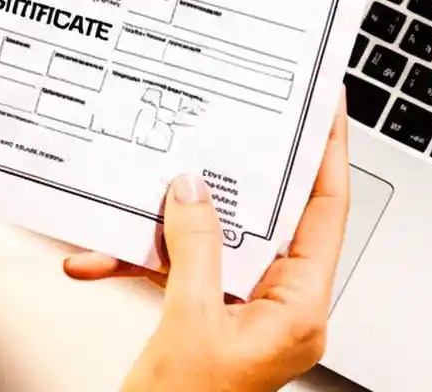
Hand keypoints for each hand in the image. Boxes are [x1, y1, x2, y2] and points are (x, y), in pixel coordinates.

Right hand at [64, 99, 349, 391]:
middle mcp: (280, 309)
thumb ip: (194, 247)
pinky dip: (142, 261)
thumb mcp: (187, 322)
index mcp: (299, 310)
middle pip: (269, 219)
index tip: (325, 108)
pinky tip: (104, 256)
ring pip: (216, 242)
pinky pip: (181, 273)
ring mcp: (243, 314)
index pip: (326, 212)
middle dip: (237, 176)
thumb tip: (194, 191)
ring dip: (171, 223)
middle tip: (235, 122)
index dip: (327, 154)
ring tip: (147, 192)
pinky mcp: (207, 320)